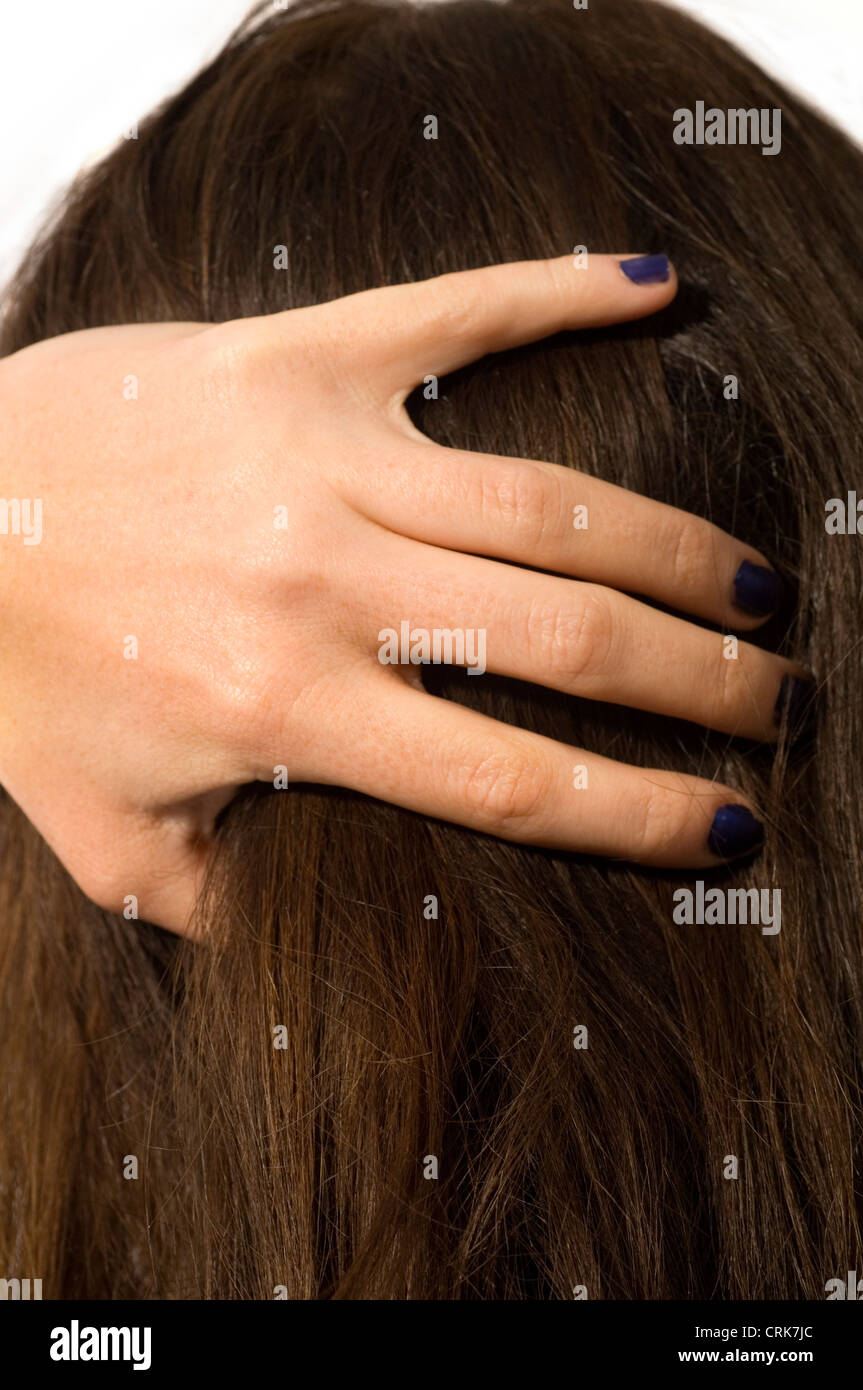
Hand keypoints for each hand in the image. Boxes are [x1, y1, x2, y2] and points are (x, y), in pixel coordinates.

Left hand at [0, 254, 800, 933]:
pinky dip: (565, 297)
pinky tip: (661, 294)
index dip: (637, 814)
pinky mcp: (298, 355)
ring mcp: (317, 459)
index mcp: (287, 712)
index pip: (512, 781)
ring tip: (754, 585)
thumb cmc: (22, 678)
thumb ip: (219, 906)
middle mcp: (323, 586)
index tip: (727, 823)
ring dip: (676, 548)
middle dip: (700, 683)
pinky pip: (458, 313)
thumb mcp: (109, 834)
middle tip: (779, 697)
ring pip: (549, 505)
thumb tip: (308, 959)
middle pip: (567, 642)